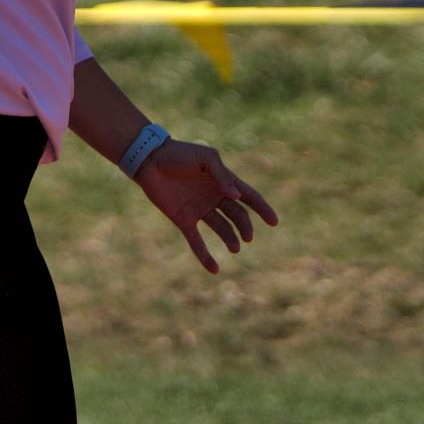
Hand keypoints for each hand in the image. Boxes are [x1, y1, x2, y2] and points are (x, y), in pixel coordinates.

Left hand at [133, 140, 277, 273]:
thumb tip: (237, 196)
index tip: (274, 222)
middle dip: (245, 227)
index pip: (248, 197)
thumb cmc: (179, 154)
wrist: (150, 160)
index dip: (262, 208)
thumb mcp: (205, 158)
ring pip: (221, 229)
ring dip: (230, 239)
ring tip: (235, 248)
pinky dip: (205, 255)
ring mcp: (199, 209)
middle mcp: (214, 197)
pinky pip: (197, 241)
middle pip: (237, 215)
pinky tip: (214, 269)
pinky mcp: (183, 220)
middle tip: (247, 237)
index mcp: (223, 181)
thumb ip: (222, 175)